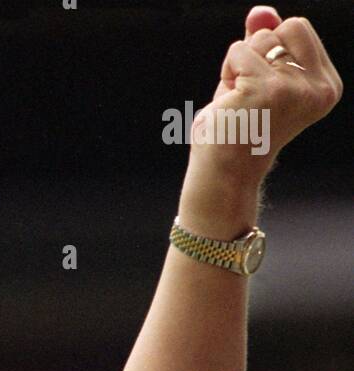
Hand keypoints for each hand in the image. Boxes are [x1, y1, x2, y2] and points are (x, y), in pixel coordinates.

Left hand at [189, 8, 342, 185]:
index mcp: (326, 86)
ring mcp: (294, 89)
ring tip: (239, 102)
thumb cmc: (239, 129)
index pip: (298, 28)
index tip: (265, 89)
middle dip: (257, 52)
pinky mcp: (267, 90)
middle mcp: (318, 88)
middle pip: (283, 27)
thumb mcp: (256, 78)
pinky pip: (238, 51)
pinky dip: (227, 73)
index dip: (270, 51)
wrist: (224, 174)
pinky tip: (230, 103)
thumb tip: (261, 11)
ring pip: (260, 38)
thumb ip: (265, 43)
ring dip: (239, 65)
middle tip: (250, 94)